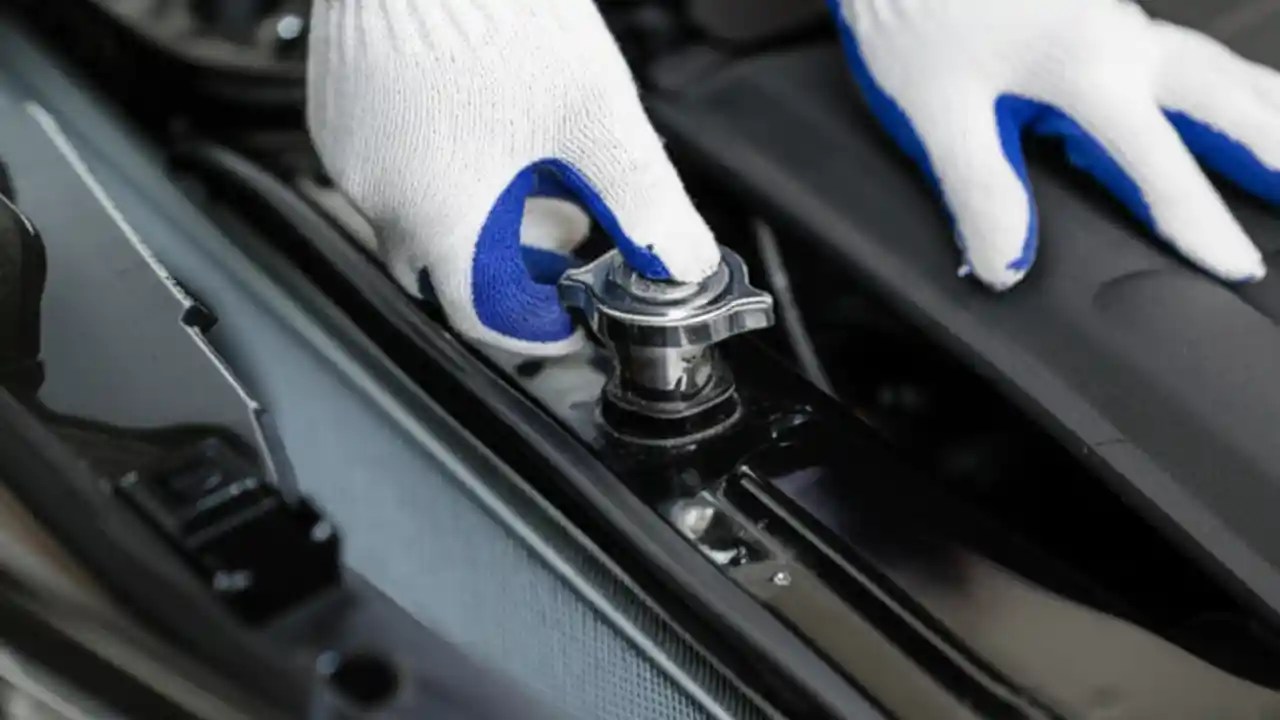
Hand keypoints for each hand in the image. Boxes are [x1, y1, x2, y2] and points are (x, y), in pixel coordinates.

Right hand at [307, 0, 720, 354]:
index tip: (572, 318)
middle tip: (567, 244)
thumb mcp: (596, 117)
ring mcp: (353, 153)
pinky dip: (445, 178)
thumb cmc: (495, 6)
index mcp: (440, 212)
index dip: (537, 328)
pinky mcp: (340, 114)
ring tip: (540, 179)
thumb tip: (680, 262)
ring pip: (419, 222)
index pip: (483, 316)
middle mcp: (381, 194)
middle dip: (515, 273)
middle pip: (450, 274)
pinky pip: (391, 173)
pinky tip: (489, 135)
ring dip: (483, 221)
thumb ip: (644, 203)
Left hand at [827, 0, 1279, 288]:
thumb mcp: (935, 114)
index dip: (1199, 224)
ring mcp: (1116, 20)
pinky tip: (1229, 88)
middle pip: (1223, 102)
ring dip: (1264, 108)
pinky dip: (1228, 78)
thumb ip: (981, 190)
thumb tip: (1010, 264)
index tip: (1238, 266)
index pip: (1160, 167)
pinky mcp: (1099, 12)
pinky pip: (1188, 51)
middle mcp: (1121, 42)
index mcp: (1088, 74)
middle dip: (1273, 152)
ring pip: (1215, 68)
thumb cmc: (914, 14)